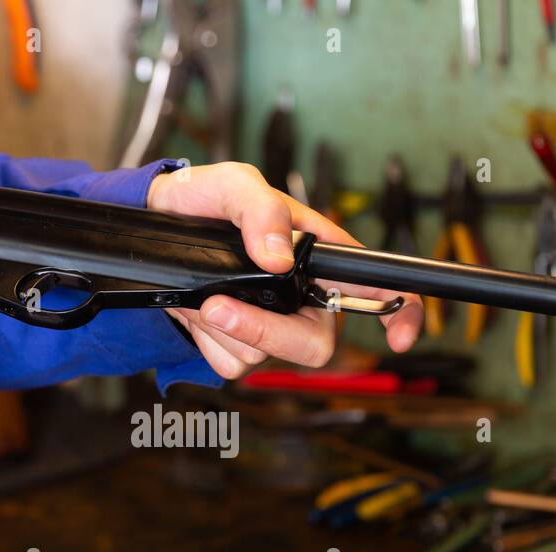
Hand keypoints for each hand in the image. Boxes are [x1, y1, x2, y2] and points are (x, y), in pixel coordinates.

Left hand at [146, 161, 424, 379]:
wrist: (155, 223)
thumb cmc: (203, 200)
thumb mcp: (231, 184)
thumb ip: (261, 211)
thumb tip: (278, 258)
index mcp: (318, 255)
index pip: (376, 286)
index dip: (399, 312)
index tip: (400, 337)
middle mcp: (302, 296)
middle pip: (315, 343)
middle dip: (264, 331)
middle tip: (217, 306)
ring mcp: (272, 325)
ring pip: (263, 355)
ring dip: (224, 327)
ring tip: (201, 293)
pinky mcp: (238, 346)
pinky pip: (231, 364)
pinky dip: (208, 340)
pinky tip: (198, 311)